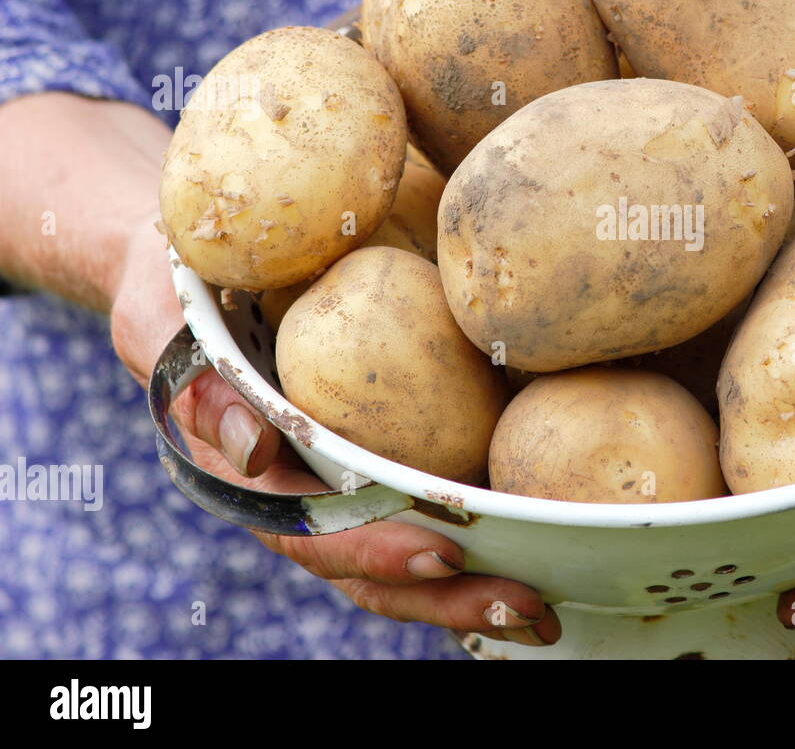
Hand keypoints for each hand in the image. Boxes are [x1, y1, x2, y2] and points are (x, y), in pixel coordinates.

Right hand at [109, 217, 558, 643]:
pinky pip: (428, 509)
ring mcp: (343, 486)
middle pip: (373, 569)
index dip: (376, 552)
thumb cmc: (180, 288)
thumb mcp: (165, 319)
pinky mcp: (380, 458)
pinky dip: (482, 538)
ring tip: (547, 610)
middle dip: (448, 596)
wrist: (206, 265)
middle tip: (529, 610)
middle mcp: (301, 496)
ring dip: (475, 588)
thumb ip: (201, 383)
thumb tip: (252, 448)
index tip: (445, 555)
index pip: (311, 533)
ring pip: (407, 557)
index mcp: (248, 476)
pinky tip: (544, 547)